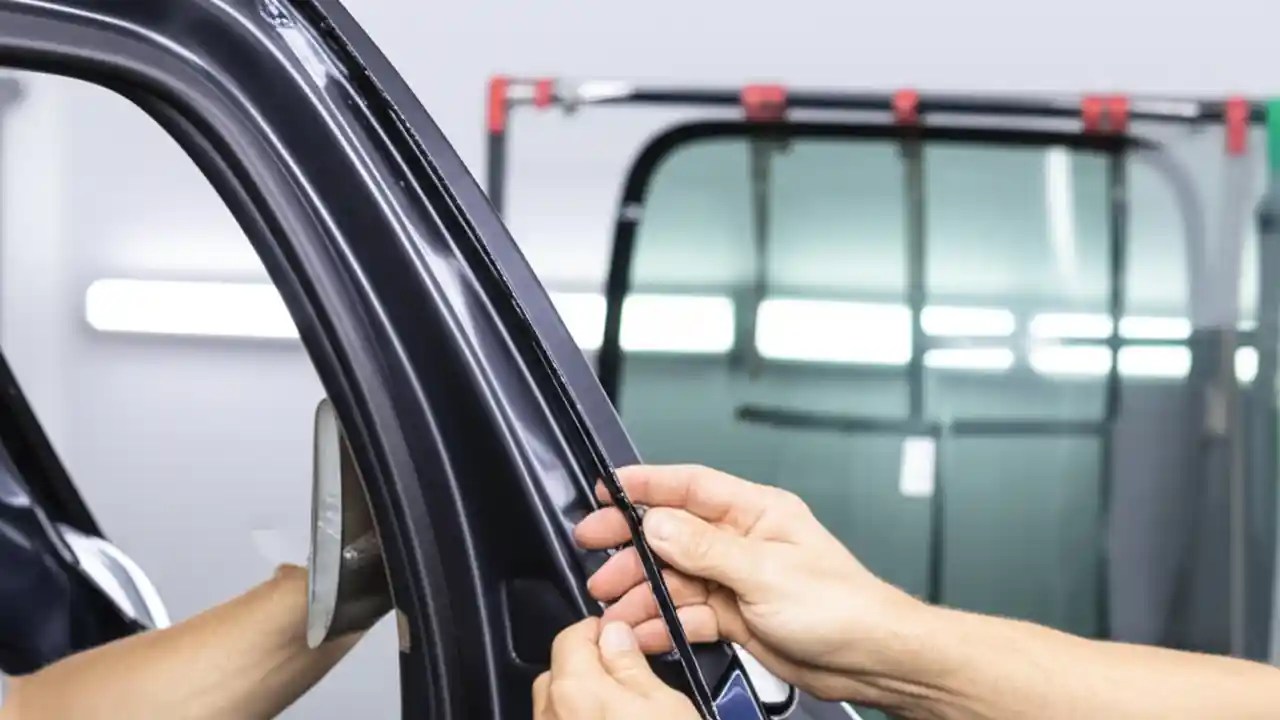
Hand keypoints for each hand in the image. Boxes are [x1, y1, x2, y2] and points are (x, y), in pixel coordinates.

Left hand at [533, 618, 697, 719]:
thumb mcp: (664, 704)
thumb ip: (631, 664)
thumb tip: (614, 633)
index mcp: (574, 688)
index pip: (571, 635)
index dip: (599, 631)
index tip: (622, 638)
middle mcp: (549, 714)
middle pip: (560, 674)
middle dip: (588, 668)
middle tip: (625, 677)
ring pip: (557, 707)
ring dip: (581, 701)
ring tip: (620, 710)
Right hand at [574, 465, 928, 704]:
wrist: (871, 660)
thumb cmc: (842, 607)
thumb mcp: (765, 572)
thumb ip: (705, 549)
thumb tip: (658, 523)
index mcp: (757, 512)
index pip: (691, 486)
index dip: (646, 484)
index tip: (607, 488)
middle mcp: (744, 541)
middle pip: (673, 532)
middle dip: (630, 541)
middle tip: (592, 547)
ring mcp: (738, 578)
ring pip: (675, 577)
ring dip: (642, 590)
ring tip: (612, 605)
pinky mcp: (737, 615)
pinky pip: (689, 613)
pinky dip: (664, 623)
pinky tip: (644, 632)